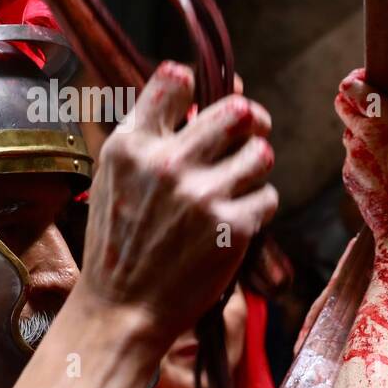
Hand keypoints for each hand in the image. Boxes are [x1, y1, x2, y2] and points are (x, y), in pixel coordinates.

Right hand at [79, 62, 278, 349]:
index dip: (200, 86)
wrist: (123, 308)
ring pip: (262, 153)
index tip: (206, 105)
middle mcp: (166, 164)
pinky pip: (268, 196)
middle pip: (237, 112)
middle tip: (248, 137)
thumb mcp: (118, 176)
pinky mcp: (233, 227)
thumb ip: (159, 133)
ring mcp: (202, 196)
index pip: (176, 79)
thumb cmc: (122, 240)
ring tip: (239, 184)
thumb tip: (227, 91)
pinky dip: (258, 207)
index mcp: (131, 145)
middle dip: (249, 122)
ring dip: (256, 166)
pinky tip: (235, 221)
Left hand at [334, 69, 387, 249]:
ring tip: (387, 137)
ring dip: (361, 129)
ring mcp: (353, 159)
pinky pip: (352, 159)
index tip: (371, 78)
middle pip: (342, 103)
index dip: (356, 79)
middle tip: (379, 104)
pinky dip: (364, 157)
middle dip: (355, 99)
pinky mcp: (350, 180)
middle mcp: (364, 136)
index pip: (351, 86)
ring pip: (347, 132)